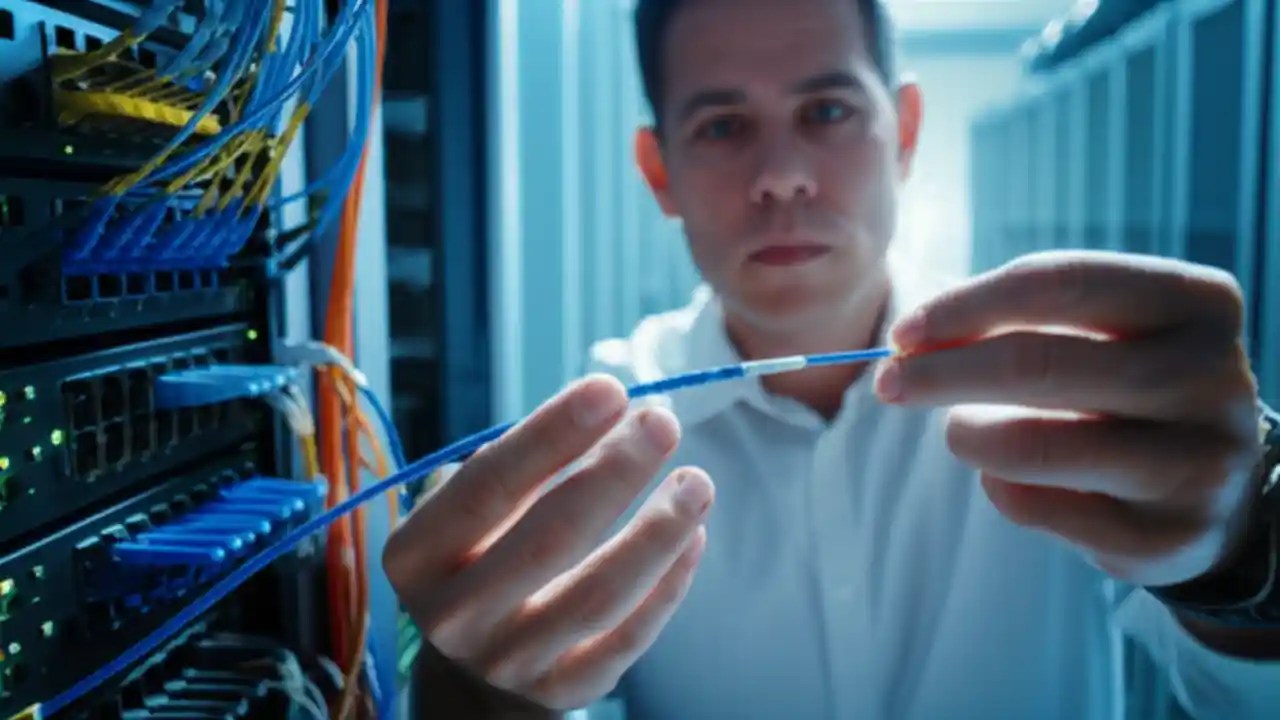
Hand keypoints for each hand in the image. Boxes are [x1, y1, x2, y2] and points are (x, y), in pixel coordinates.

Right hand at [383, 376, 713, 710]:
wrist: (475, 669)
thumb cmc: (482, 557)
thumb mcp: (468, 513)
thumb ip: (522, 467)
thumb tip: (610, 411)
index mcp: (417, 557)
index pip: (488, 486)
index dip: (552, 435)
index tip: (610, 390)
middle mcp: (455, 616)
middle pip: (550, 538)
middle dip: (615, 472)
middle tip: (662, 423)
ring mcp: (510, 661)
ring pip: (600, 594)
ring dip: (658, 531)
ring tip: (696, 481)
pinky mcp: (564, 691)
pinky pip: (629, 636)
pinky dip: (669, 583)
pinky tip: (694, 535)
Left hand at [874, 251, 1263, 586]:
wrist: (1214, 486)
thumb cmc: (1122, 387)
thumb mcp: (1093, 331)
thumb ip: (1012, 321)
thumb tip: (910, 341)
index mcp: (1195, 302)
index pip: (1057, 282)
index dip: (965, 305)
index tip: (902, 332)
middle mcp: (1211, 378)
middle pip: (1036, 364)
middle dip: (941, 373)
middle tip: (889, 383)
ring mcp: (1200, 464)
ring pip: (1031, 444)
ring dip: (967, 435)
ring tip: (961, 431)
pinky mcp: (1171, 538)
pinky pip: (1037, 507)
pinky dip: (999, 488)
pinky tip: (1010, 478)